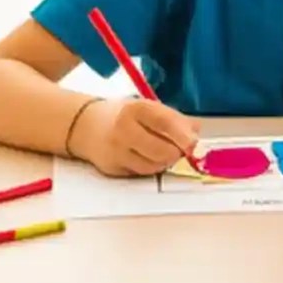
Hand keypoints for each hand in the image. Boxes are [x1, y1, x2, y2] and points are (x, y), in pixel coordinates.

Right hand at [70, 98, 199, 176]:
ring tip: (161, 151)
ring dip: (165, 162)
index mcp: (137, 108)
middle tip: (179, 149)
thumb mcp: (150, 108)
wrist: (85, 125)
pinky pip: (142, 173)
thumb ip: (176, 120)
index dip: (184, 136)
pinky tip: (145, 157)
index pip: (165, 123)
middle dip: (177, 153)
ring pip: (154, 166)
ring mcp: (116, 151)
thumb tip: (196, 134)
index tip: (195, 144)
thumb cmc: (126, 116)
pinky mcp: (112, 168)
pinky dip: (150, 167)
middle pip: (163, 151)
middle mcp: (124, 129)